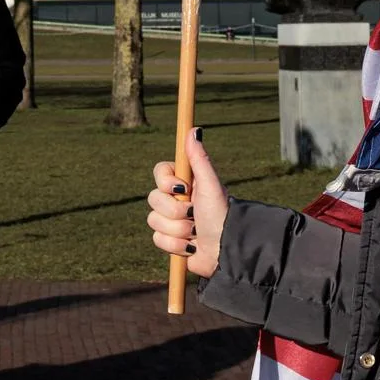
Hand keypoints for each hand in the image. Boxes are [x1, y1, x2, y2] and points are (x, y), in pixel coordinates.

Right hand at [147, 128, 225, 277]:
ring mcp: (171, 220)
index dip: (166, 182)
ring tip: (196, 233)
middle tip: (194, 215)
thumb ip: (199, 158)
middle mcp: (176, 199)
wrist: (226, 250)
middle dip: (175, 211)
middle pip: (153, 199)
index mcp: (185, 183)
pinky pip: (157, 239)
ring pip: (154, 221)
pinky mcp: (169, 240)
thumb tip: (194, 129)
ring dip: (178, 230)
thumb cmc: (221, 214)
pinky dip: (175, 245)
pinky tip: (191, 246)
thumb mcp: (210, 185)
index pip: (159, 173)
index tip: (182, 188)